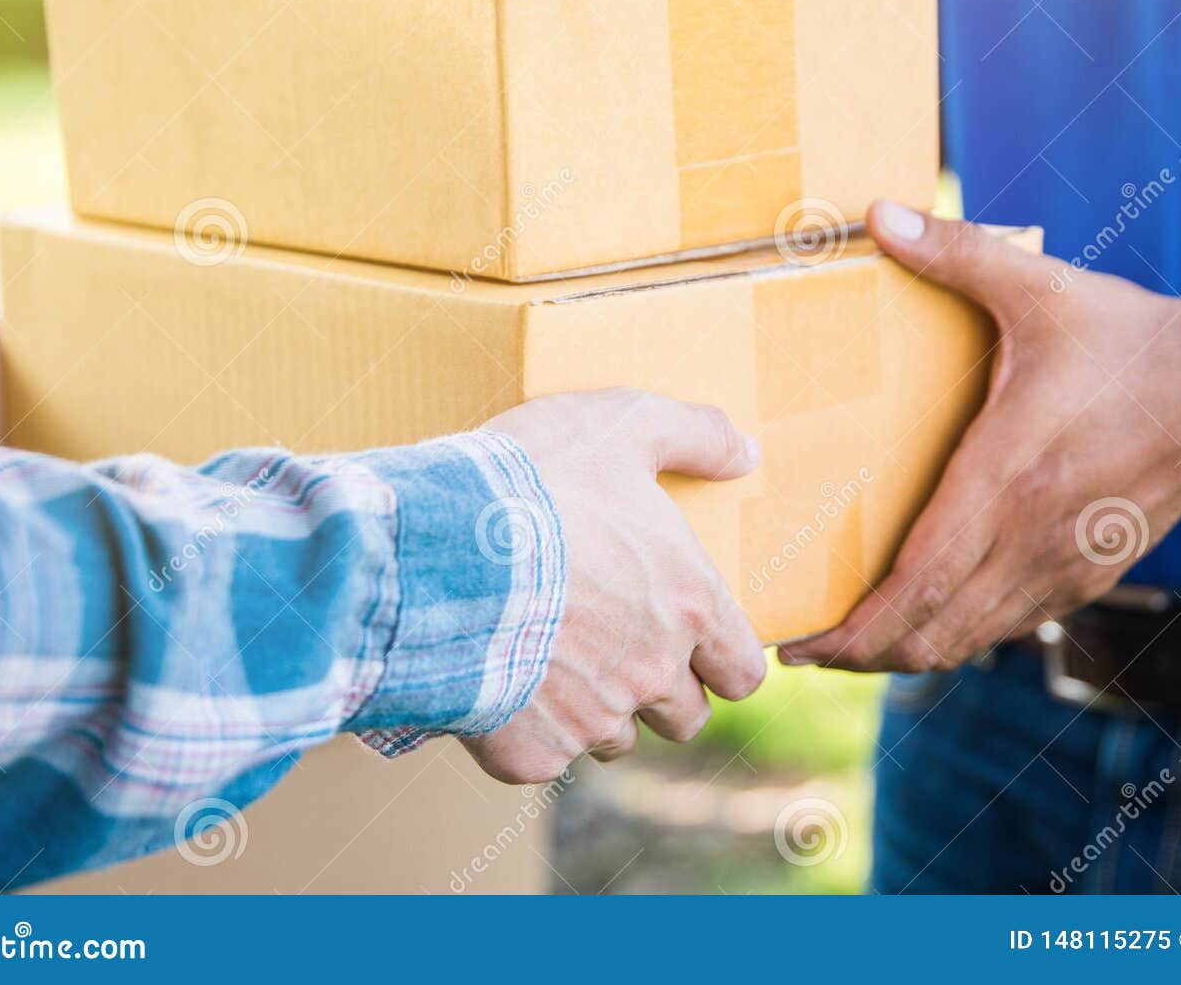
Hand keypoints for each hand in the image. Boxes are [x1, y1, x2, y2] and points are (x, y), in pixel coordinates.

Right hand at [464, 388, 767, 782]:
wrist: (432, 552)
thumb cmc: (533, 483)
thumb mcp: (621, 424)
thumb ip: (695, 434)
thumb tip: (748, 452)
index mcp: (689, 606)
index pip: (742, 672)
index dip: (723, 661)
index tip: (697, 646)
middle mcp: (653, 674)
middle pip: (685, 717)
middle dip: (660, 692)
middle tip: (616, 648)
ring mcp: (591, 720)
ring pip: (611, 739)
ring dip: (593, 711)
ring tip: (548, 660)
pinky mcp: (530, 752)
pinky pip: (541, 757)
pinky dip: (524, 731)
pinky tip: (496, 682)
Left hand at [782, 201, 1180, 672]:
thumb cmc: (1129, 341)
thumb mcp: (1041, 288)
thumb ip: (955, 253)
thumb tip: (879, 212)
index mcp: (1008, 479)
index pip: (918, 583)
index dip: (857, 626)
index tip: (801, 641)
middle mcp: (1033, 540)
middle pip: (933, 632)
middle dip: (862, 653)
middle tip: (803, 650)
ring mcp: (1064, 568)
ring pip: (969, 641)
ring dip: (905, 653)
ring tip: (851, 645)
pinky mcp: (1088, 576)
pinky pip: (1006, 627)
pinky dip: (954, 637)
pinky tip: (924, 622)